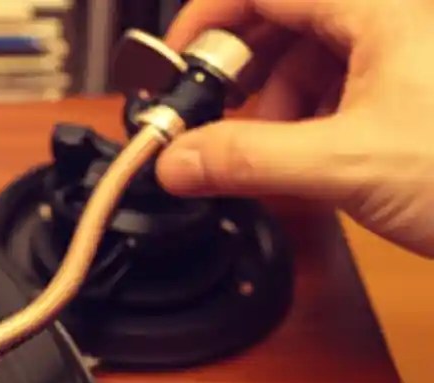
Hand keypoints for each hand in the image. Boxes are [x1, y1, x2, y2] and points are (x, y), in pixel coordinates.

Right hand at [155, 0, 433, 257]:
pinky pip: (348, 82)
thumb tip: (177, 159)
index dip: (207, 22)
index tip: (176, 65)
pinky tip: (304, 156)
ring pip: (317, 52)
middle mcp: (400, 19)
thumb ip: (248, 161)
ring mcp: (412, 53)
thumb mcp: (347, 166)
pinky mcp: (420, 91)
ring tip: (262, 148)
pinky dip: (312, 116)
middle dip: (241, 70)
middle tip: (212, 117)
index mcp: (383, 9)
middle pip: (287, 19)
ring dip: (276, 99)